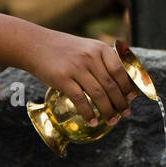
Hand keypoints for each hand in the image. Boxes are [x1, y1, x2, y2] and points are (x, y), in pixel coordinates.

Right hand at [21, 31, 139, 126]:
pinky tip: (92, 121)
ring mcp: (76, 67)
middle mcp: (90, 56)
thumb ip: (101, 61)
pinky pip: (80, 100)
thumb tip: (118, 86)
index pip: (120, 71)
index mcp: (100, 48)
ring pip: (99, 94)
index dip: (127, 87)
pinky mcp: (63, 79)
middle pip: (111, 85)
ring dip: (108, 111)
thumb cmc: (63, 49)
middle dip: (120, 103)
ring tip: (112, 121)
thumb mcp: (86, 47)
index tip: (132, 99)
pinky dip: (89, 113)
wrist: (34, 44)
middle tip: (125, 114)